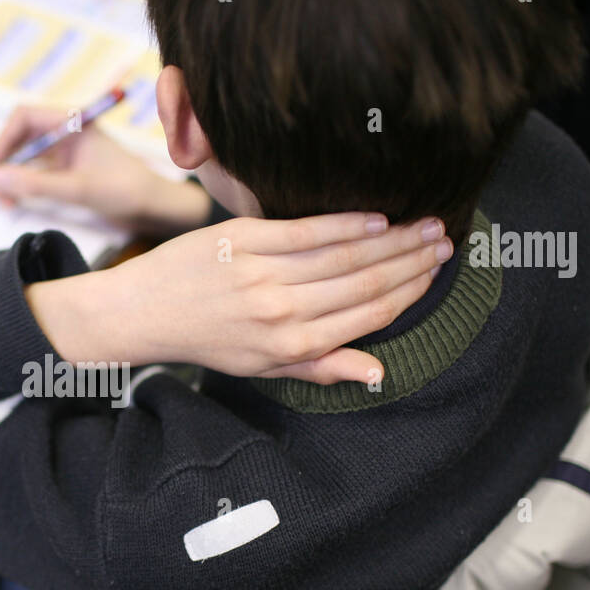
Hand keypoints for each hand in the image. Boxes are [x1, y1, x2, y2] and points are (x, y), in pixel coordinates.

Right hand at [0, 105, 211, 235]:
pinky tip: (16, 202)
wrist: (156, 207)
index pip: (24, 118)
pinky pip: (36, 172)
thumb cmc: (126, 190)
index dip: (2, 141)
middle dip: (3, 161)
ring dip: (11, 176)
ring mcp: (67, 151)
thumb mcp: (78, 189)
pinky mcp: (68, 170)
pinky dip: (23, 185)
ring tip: (5, 202)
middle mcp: (66, 131)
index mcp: (71, 121)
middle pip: (20, 137)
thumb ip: (36, 184)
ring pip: (26, 156)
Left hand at [25, 212, 452, 384]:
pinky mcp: (243, 240)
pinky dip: (346, 222)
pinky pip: (306, 230)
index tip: (436, 272)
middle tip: (446, 241)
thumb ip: (322, 366)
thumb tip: (377, 373)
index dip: (409, 292)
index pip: (367, 315)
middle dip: (412, 261)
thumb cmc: (207, 340)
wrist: (143, 312)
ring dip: (392, 239)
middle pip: (365, 282)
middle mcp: (282, 312)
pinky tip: (376, 216)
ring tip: (423, 225)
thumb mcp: (264, 367)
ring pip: (343, 255)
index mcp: (292, 345)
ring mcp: (263, 274)